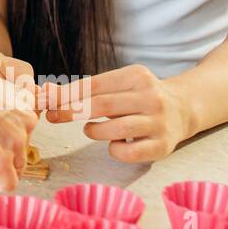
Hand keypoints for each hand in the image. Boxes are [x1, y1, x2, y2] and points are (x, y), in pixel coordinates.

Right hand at [0, 61, 38, 191]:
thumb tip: (0, 127)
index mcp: (24, 106)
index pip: (23, 134)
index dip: (3, 140)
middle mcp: (26, 125)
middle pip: (20, 152)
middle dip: (0, 154)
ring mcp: (15, 141)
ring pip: (14, 167)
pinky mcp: (2, 157)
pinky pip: (8, 183)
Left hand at [38, 64, 194, 162]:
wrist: (182, 109)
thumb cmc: (138, 98)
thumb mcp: (117, 86)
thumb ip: (85, 90)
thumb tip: (46, 91)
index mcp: (137, 76)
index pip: (93, 84)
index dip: (66, 94)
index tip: (44, 101)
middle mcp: (151, 97)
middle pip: (102, 105)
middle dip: (71, 111)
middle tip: (53, 117)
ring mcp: (159, 122)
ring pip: (116, 129)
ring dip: (94, 131)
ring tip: (89, 129)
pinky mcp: (163, 145)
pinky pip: (130, 152)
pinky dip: (114, 150)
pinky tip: (114, 144)